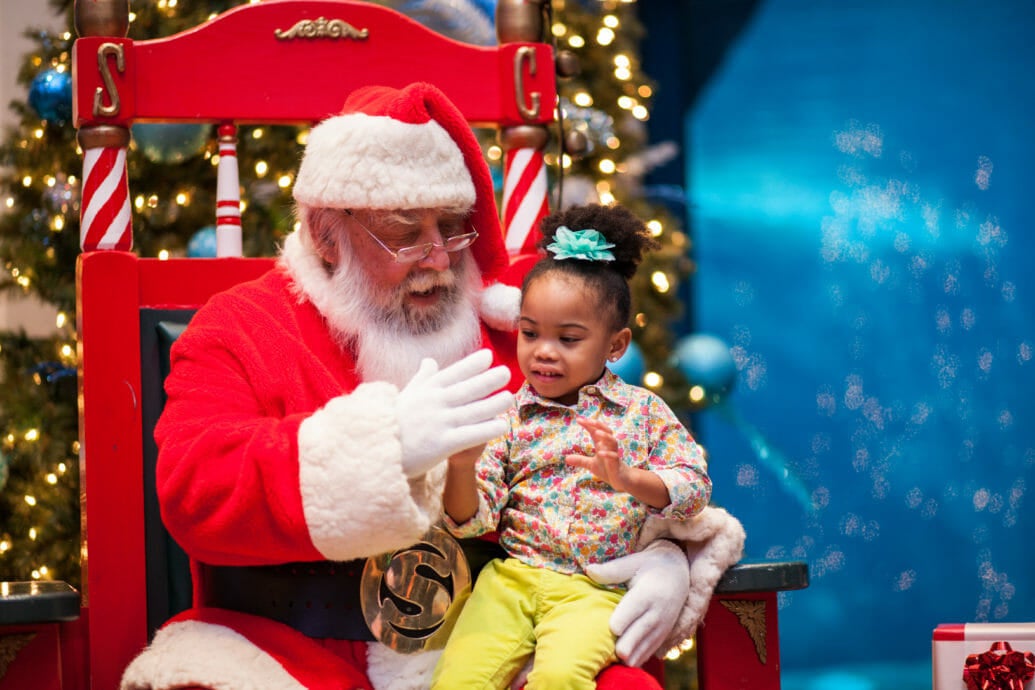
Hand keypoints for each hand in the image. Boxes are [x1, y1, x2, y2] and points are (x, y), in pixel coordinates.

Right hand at [396, 349, 512, 477]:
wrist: (375, 450)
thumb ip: (422, 379)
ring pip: (474, 410)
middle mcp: (435, 403)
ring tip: (510, 398)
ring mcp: (439, 423)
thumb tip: (430, 361)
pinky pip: (471, 434)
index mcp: (426, 390)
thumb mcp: (405, 395)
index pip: (453, 373)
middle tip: (507, 372)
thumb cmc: (390, 422)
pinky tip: (503, 425)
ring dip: (494, 403)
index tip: (488, 356)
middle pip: (468, 388)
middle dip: (489, 379)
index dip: (472, 364)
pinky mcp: (442, 444)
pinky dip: (488, 429)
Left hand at [565, 416, 628, 491]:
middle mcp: (609, 446)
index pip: (595, 432)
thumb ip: (580, 460)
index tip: (579, 419)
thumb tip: (566, 458)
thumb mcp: (591, 464)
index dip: (588, 425)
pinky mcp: (617, 463)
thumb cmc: (607, 469)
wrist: (620, 480)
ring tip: (597, 433)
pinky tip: (600, 453)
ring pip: (612, 441)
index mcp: (602, 445)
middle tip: (589, 421)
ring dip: (605, 437)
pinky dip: (607, 454)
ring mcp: (614, 454)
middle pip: (606, 431)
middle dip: (598, 425)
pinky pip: (613, 456)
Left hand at [585, 540, 688, 666]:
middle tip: (613, 653)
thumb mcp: (632, 563)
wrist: (677, 574)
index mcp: (647, 593)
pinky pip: (650, 651)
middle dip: (626, 645)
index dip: (619, 622)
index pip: (632, 611)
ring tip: (615, 661)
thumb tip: (589, 571)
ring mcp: (662, 626)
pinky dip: (637, 657)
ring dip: (631, 655)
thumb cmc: (648, 566)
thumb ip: (611, 570)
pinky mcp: (663, 635)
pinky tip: (624, 662)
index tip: (609, 628)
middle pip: (639, 633)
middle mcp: (657, 612)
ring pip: (645, 647)